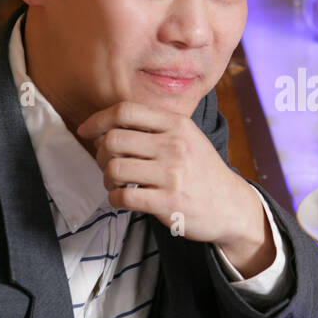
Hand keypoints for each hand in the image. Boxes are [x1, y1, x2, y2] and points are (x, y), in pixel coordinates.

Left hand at [76, 100, 271, 271]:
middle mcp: (175, 145)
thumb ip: (155, 127)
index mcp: (177, 124)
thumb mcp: (187, 138)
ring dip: (106, 179)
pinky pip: (123, 196)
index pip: (126, 111)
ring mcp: (172, 174)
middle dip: (100, 154)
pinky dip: (115, 199)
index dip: (98, 119)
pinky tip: (123, 199)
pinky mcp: (168, 202)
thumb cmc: (201, 171)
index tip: (87, 131)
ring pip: (114, 169)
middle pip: (113, 140)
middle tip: (106, 164)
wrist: (230, 206)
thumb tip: (106, 127)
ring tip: (116, 184)